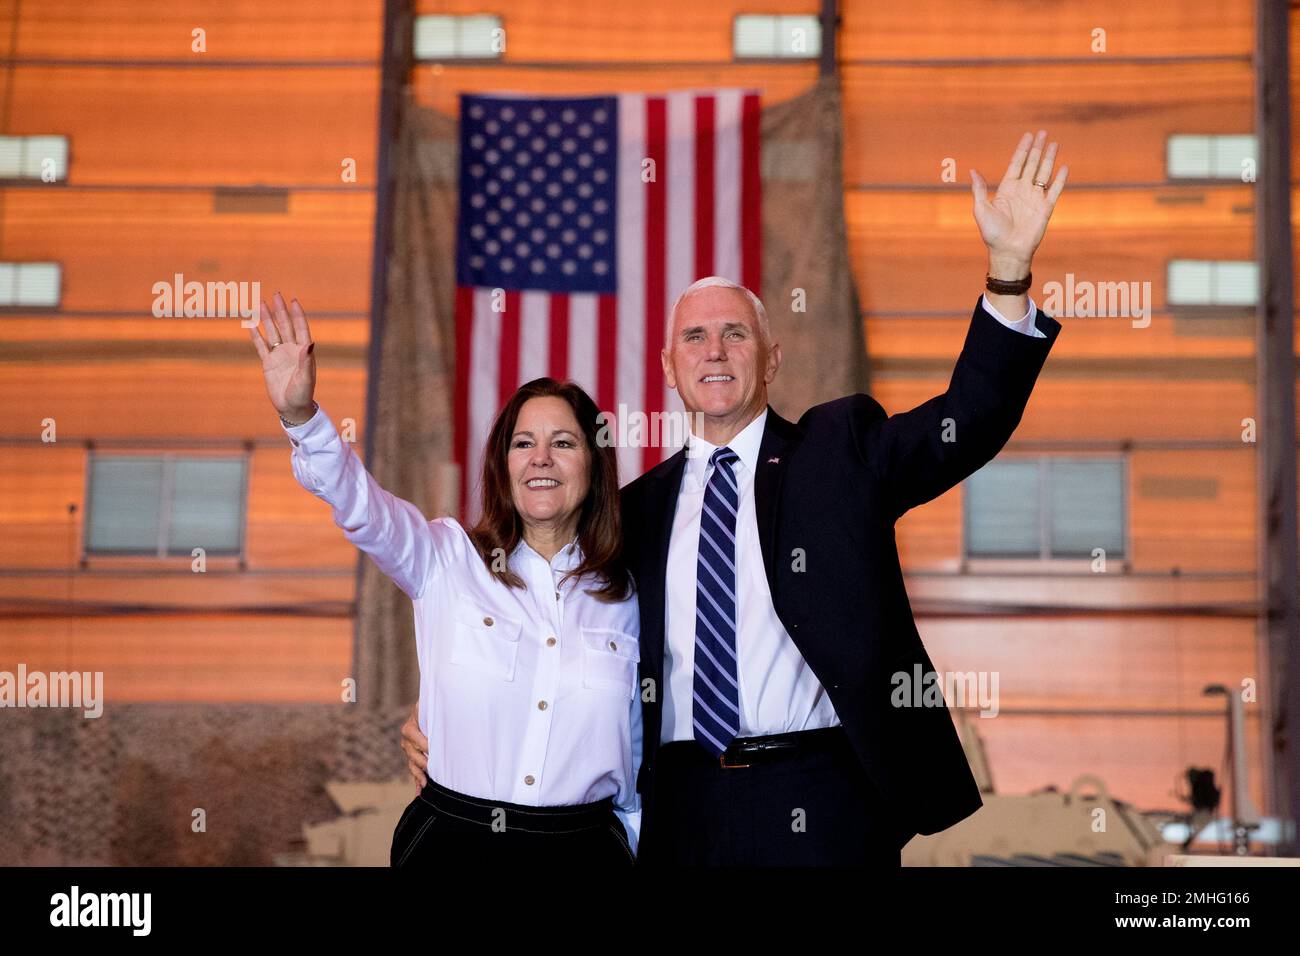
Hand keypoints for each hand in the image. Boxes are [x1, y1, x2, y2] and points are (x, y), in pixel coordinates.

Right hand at [249, 291, 315, 422]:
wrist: (292, 407)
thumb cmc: (303, 394)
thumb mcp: (306, 378)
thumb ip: (306, 361)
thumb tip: (309, 343)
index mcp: (304, 351)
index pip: (301, 328)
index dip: (297, 314)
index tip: (293, 300)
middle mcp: (292, 350)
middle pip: (285, 326)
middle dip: (281, 311)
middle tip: (276, 295)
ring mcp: (279, 355)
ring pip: (272, 332)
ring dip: (267, 319)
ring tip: (261, 303)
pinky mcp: (268, 363)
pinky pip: (261, 345)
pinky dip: (256, 335)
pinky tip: (250, 323)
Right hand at [400, 703, 428, 791]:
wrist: (432, 710)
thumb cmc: (434, 707)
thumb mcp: (432, 706)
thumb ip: (434, 708)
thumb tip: (443, 708)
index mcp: (411, 725)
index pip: (413, 735)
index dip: (423, 742)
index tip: (431, 748)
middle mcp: (407, 738)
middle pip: (412, 752)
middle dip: (422, 761)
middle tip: (432, 769)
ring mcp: (409, 749)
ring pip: (412, 764)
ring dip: (418, 775)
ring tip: (425, 785)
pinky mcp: (414, 758)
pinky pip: (414, 771)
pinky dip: (417, 782)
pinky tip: (420, 792)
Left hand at [969, 130, 1067, 275]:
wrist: (1007, 252)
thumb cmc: (992, 233)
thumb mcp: (980, 209)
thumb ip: (979, 189)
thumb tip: (972, 170)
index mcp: (1007, 189)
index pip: (1016, 164)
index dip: (1022, 149)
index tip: (1028, 135)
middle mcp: (1022, 191)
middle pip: (1032, 164)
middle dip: (1037, 148)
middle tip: (1043, 132)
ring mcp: (1034, 198)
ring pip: (1044, 173)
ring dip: (1049, 158)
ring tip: (1054, 143)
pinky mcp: (1045, 208)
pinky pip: (1054, 190)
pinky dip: (1059, 179)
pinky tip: (1064, 167)